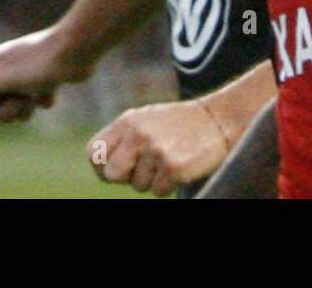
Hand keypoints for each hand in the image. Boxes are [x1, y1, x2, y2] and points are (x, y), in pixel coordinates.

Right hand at [0, 26, 89, 121]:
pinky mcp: (43, 78)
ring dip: (25, 108)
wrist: (78, 49)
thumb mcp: (7, 78)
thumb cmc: (40, 63)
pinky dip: (44, 100)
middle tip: (22, 102)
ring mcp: (23, 73)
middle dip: (6, 111)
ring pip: (14, 105)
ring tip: (38, 96)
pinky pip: (35, 101)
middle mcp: (3, 68)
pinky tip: (53, 89)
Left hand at [87, 99, 229, 196]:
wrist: (217, 119)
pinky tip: (180, 166)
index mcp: (128, 122)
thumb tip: (102, 168)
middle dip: (126, 178)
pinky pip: (158, 191)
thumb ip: (122, 139)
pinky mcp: (174, 168)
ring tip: (169, 159)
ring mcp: (156, 152)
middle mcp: (138, 136)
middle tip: (145, 168)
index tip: (117, 168)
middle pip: (112, 175)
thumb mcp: (145, 120)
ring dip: (152, 180)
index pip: (94, 152)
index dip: (102, 166)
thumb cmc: (178, 124)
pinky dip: (168, 185)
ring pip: (138, 186)